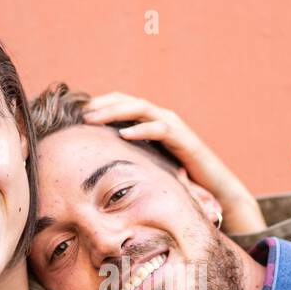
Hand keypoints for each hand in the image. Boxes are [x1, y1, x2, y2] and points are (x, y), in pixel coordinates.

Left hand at [81, 92, 265, 233]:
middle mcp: (162, 118)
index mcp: (151, 121)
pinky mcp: (184, 140)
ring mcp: (174, 126)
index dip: (99, 104)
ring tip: (94, 119)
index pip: (121, 103)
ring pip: (141, 109)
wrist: (214, 188)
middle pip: (127, 101)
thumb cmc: (179, 178)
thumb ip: (130, 157)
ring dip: (115, 112)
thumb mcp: (148, 164)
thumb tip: (100, 165)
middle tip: (80, 113)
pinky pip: (160, 129)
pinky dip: (141, 129)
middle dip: (102, 104)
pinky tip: (123, 135)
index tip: (76, 113)